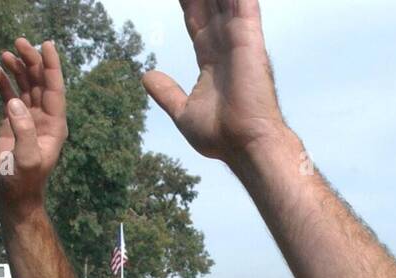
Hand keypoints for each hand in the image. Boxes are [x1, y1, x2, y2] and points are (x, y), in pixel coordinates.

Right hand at [0, 39, 67, 217]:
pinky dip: (4, 84)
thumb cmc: (23, 183)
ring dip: (18, 69)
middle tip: (19, 42)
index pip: (54, 90)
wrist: (12, 198)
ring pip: (25, 88)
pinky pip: (9, 98)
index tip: (46, 44)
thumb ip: (23, 132)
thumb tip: (15, 103)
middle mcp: (44, 121)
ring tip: (5, 54)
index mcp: (54, 126)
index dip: (51, 66)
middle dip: (32, 62)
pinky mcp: (12, 125)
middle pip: (40, 83)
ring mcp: (28, 121)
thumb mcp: (26, 160)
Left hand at [142, 0, 289, 163]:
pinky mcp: (248, 35)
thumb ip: (167, 93)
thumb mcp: (183, 112)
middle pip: (206, 0)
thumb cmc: (221, 136)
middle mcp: (225, 42)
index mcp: (211, 57)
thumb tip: (147, 77)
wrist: (245, 144)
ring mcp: (238, 36)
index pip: (194, 17)